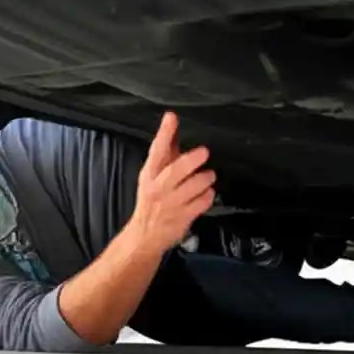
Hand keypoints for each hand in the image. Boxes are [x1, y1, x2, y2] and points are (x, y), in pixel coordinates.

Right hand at [127, 112, 215, 251]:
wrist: (144, 235)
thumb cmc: (151, 201)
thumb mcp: (153, 175)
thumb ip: (166, 151)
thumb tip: (172, 124)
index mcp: (150, 174)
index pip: (156, 150)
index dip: (164, 133)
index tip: (171, 117)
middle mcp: (159, 188)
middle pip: (176, 170)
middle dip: (192, 159)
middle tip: (204, 152)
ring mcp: (172, 203)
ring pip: (194, 186)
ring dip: (205, 178)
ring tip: (208, 176)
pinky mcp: (183, 217)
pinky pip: (202, 201)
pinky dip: (208, 195)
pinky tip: (206, 193)